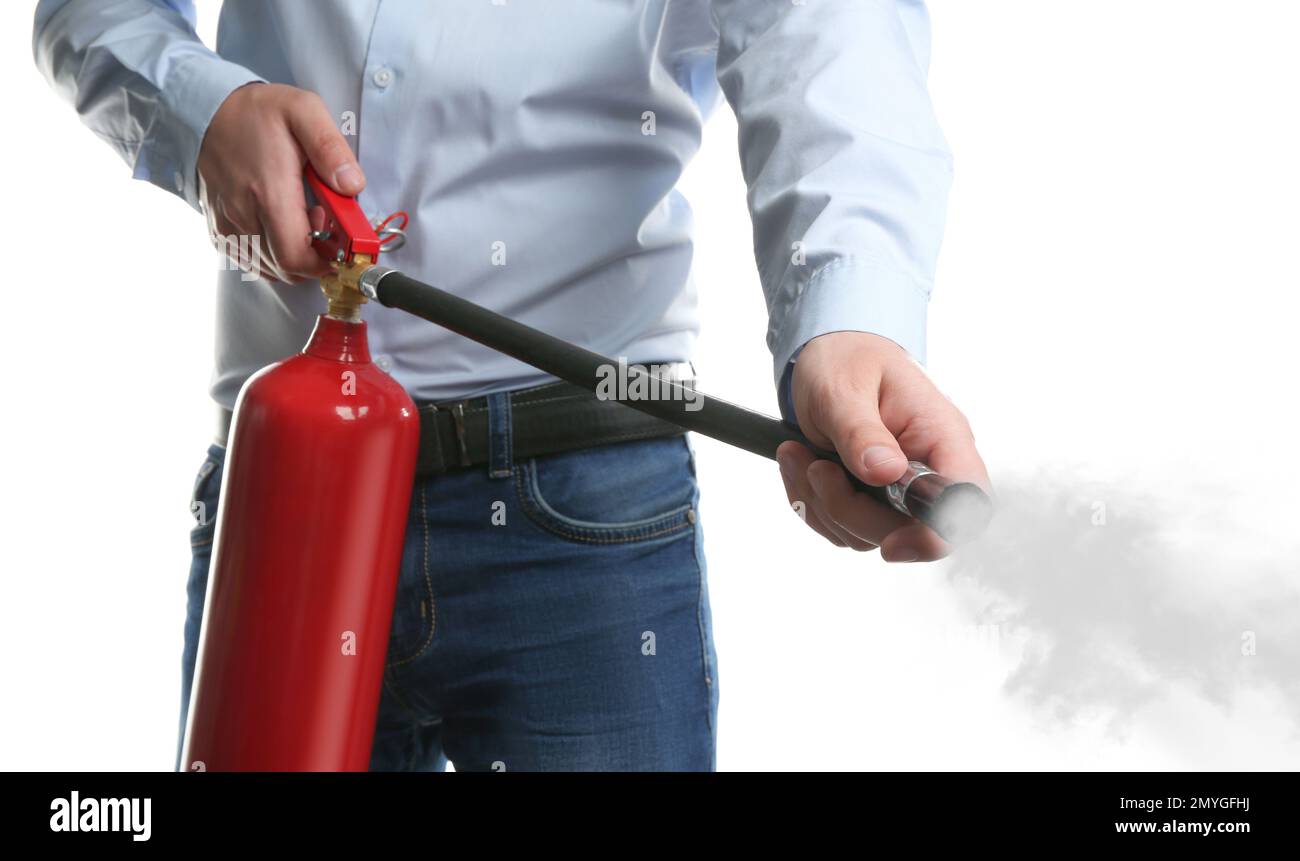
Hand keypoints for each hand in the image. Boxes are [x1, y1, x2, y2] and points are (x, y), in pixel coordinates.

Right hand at [197, 82, 364, 283]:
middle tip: (323, 222)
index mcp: (268, 192)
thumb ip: (331, 149)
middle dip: (315, 256)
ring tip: (301, 218)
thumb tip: (352, 185)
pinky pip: (252, 263)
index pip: (296, 256)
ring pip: (271, 270)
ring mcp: (227, 227)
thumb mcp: (305, 112)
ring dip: (295, 255)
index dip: (325, 261)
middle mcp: (242, 216)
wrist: (207, 111)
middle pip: (287, 269)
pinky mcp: (219, 232)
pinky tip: (280, 227)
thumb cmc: (258, 113)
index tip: (341, 243)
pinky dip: (274, 256)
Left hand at [777, 331, 989, 562]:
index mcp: (942, 435)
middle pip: (911, 532)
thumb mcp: (843, 387)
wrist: (828, 353)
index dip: (938, 536)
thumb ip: (861, 431)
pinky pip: (841, 526)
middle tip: (817, 469)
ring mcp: (899, 487)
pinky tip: (800, 465)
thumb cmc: (845, 359)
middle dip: (851, 512)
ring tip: (800, 456)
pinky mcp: (870, 497)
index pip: (967, 503)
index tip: (892, 544)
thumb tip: (885, 472)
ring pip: (868, 534)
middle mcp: (929, 467)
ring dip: (822, 504)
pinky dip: (812, 505)